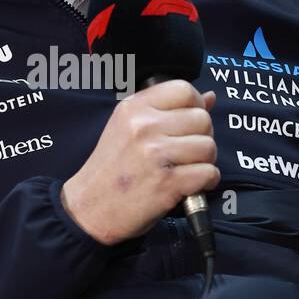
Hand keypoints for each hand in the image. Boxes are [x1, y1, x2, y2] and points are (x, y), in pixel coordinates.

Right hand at [60, 81, 219, 245]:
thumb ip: (166, 110)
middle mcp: (144, 127)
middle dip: (202, 136)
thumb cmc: (111, 170)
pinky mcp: (167, 183)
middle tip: (187, 152)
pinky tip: (191, 185)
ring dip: (205, 161)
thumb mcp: (127, 128)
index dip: (196, 105)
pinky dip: (206, 181)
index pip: (184, 89)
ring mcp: (156, 155)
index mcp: (133, 109)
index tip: (191, 122)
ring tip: (187, 169)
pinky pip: (209, 172)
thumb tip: (209, 97)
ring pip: (208, 146)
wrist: (89, 208)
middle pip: (202, 119)